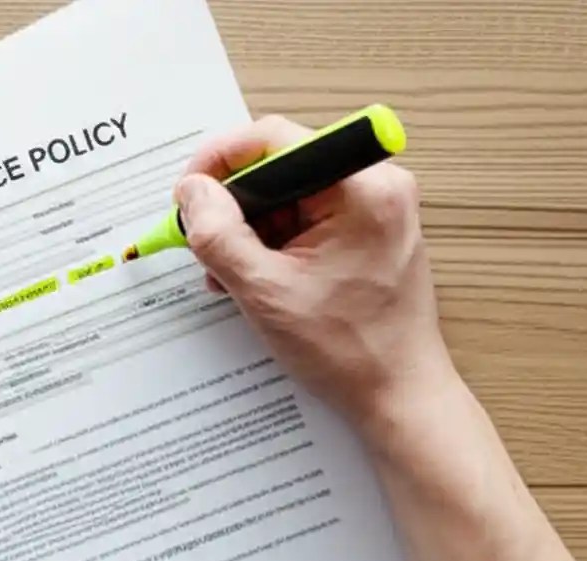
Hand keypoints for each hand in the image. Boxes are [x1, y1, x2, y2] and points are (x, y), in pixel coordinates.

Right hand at [177, 115, 455, 427]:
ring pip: (288, 196)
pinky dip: (273, 244)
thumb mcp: (264, 291)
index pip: (274, 138)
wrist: (398, 395)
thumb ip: (219, 235)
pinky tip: (256, 278)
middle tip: (204, 244)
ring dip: (250, 231)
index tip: (188, 191)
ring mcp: (375, 209)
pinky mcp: (368, 231)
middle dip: (233, 207)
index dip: (219, 160)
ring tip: (231, 275)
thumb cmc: (351, 351)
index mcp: (363, 188)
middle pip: (279, 167)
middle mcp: (377, 186)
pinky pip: (306, 218)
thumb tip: (192, 192)